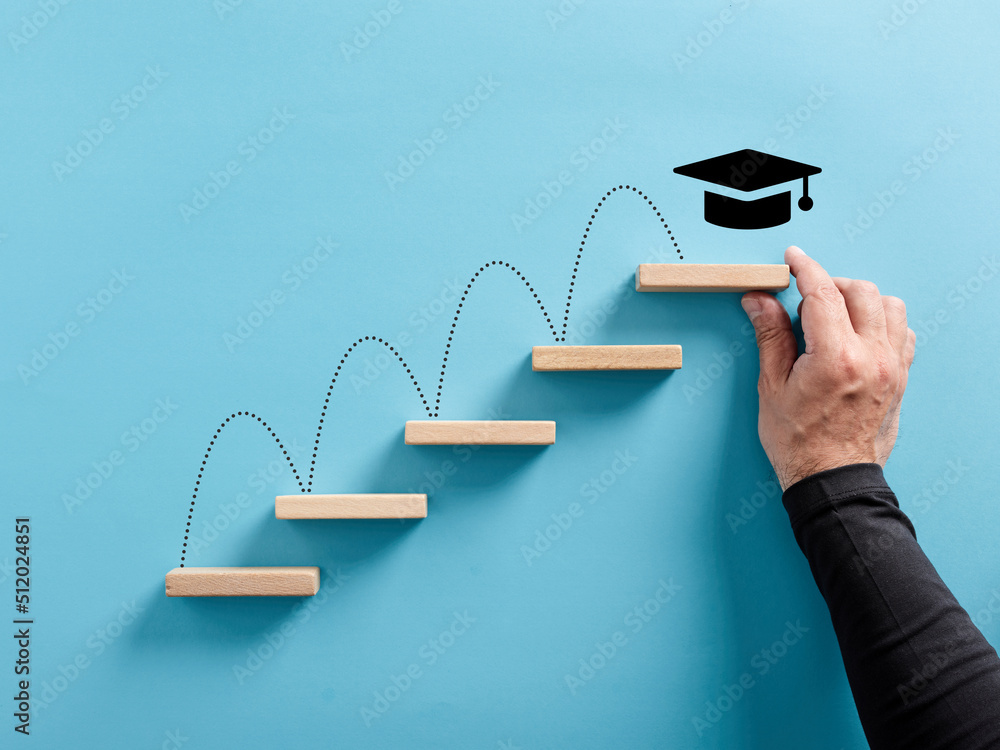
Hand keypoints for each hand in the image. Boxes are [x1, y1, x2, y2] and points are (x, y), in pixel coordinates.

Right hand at [740, 246, 915, 490]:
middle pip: (860, 291)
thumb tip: (760, 300)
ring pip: (889, 305)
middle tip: (805, 299)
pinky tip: (857, 335)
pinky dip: (881, 322)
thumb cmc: (798, 442)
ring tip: (834, 316)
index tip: (793, 258)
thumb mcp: (772, 387)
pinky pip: (902, 331)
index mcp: (835, 358)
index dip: (805, 268)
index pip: (822, 293)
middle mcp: (872, 357)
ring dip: (860, 300)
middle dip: (831, 284)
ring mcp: (892, 367)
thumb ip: (771, 336)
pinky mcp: (901, 377)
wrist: (832, 479)